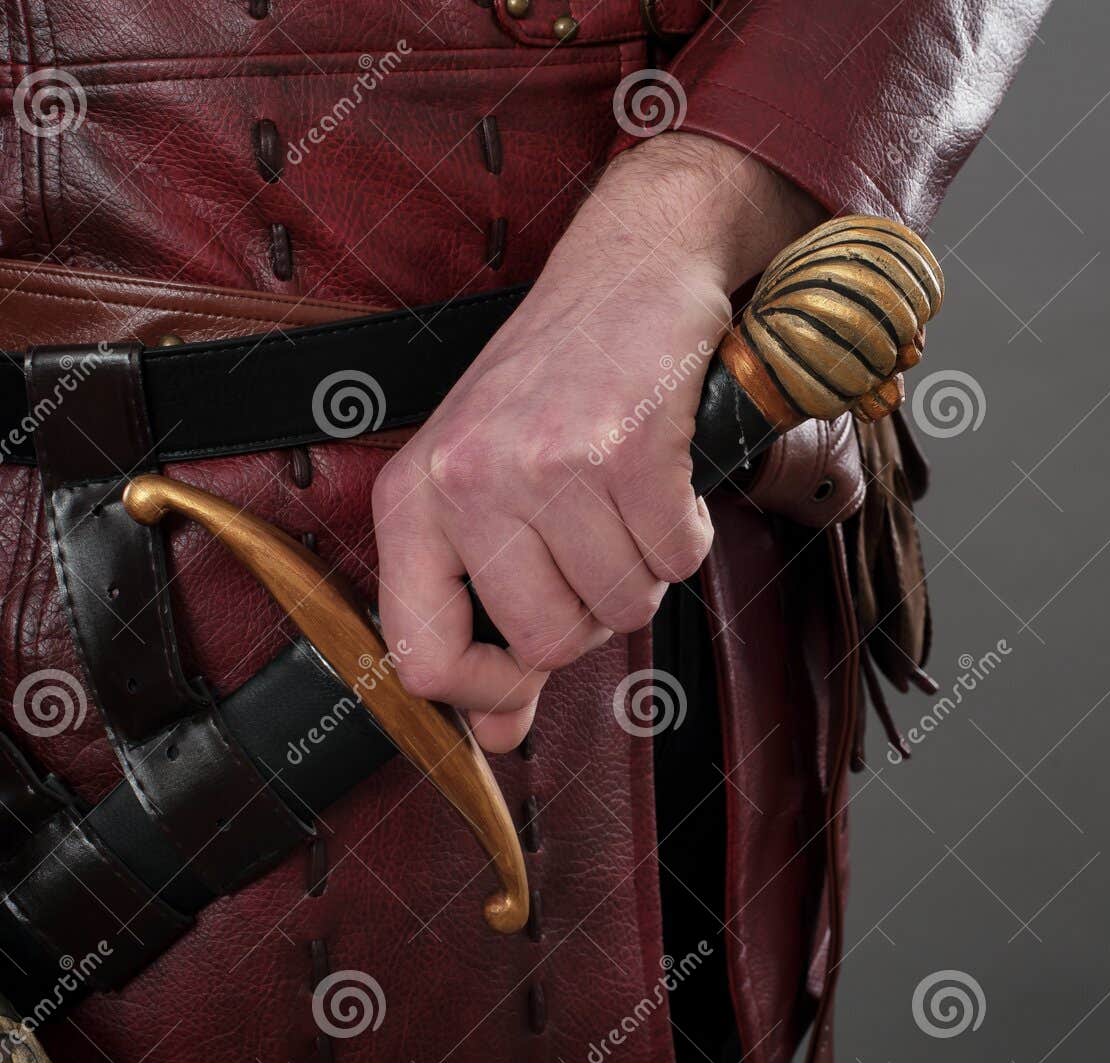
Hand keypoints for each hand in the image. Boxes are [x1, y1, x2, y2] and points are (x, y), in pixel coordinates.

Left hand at [372, 133, 821, 751]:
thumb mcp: (492, 495)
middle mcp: (467, 481)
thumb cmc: (556, 387)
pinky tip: (667, 478)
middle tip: (599, 543)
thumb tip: (499, 736)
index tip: (524, 684)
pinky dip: (689, 530)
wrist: (627, 273)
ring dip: (647, 566)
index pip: (423, 658)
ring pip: (621, 606)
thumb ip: (492, 619)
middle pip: (547, 642)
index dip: (486, 693)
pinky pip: (678, 556)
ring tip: (630, 499)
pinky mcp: (624, 445)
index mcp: (415, 500)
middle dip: (594, 612)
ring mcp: (544, 462)